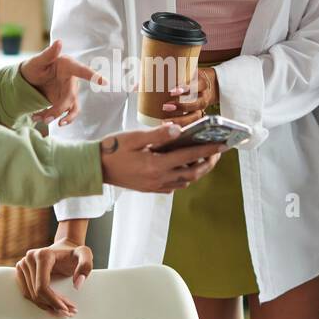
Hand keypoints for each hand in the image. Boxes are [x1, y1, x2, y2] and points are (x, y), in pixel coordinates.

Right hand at [15, 238, 93, 317]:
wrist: (65, 248)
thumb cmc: (74, 253)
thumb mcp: (86, 255)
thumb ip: (86, 266)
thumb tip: (77, 285)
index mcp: (43, 256)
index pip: (42, 286)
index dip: (53, 301)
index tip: (66, 309)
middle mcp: (29, 258)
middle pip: (36, 293)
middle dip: (53, 305)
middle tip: (69, 312)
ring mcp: (22, 264)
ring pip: (31, 295)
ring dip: (46, 306)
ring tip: (63, 309)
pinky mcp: (20, 271)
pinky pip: (27, 292)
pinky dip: (39, 302)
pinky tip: (52, 305)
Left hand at [19, 38, 106, 126]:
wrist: (28, 80)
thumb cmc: (34, 66)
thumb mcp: (37, 61)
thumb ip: (49, 54)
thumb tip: (59, 42)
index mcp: (68, 66)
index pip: (82, 71)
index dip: (93, 76)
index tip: (104, 82)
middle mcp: (71, 80)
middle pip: (71, 97)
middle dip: (59, 109)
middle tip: (46, 118)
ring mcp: (68, 93)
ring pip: (71, 108)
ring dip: (60, 116)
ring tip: (44, 120)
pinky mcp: (64, 102)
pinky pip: (62, 113)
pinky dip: (50, 117)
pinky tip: (35, 117)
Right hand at [99, 123, 224, 193]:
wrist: (96, 168)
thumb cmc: (113, 150)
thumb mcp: (134, 137)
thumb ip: (158, 135)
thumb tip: (179, 130)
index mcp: (156, 164)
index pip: (189, 156)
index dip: (208, 150)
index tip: (222, 144)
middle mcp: (159, 178)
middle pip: (193, 173)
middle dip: (208, 163)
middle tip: (218, 151)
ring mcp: (155, 186)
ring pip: (185, 181)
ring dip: (198, 171)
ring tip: (205, 158)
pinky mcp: (150, 189)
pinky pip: (174, 185)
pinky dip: (184, 177)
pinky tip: (184, 167)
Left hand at [160, 67, 217, 127]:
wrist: (206, 84)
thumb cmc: (189, 77)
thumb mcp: (183, 72)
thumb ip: (163, 75)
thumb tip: (135, 86)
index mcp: (201, 82)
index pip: (197, 85)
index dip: (186, 88)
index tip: (172, 91)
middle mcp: (204, 95)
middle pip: (197, 102)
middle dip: (182, 106)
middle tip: (166, 106)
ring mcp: (202, 107)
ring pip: (196, 115)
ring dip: (181, 119)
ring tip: (166, 121)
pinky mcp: (199, 115)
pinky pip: (193, 123)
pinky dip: (183, 126)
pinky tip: (171, 128)